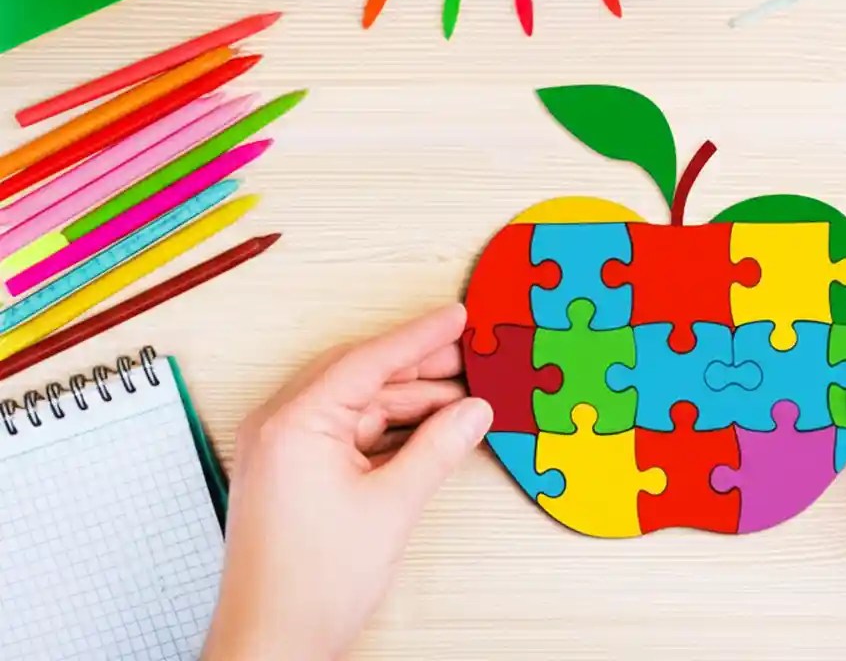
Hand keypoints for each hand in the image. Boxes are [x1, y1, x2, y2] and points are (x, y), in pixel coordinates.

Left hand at [202, 304, 492, 660]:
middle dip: (419, 367)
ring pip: (357, 407)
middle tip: (469, 355)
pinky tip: (429, 432)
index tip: (457, 317)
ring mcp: (284, 451)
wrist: (272, 645)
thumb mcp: (392, 507)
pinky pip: (348, 434)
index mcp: (295, 423)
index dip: (420, 337)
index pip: (368, 361)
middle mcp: (281, 427)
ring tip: (462, 397)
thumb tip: (473, 412)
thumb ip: (438, 449)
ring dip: (408, 402)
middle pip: (361, 377)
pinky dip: (389, 431)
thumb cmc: (311, 585)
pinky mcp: (294, 475)